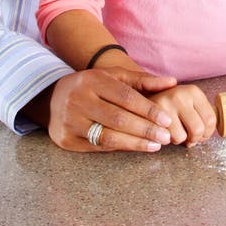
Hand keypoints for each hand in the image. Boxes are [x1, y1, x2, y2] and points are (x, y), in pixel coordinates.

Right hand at [28, 67, 176, 151]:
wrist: (53, 99)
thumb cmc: (92, 86)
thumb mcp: (113, 76)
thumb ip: (142, 80)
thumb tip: (173, 82)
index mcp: (92, 80)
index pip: (125, 96)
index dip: (148, 109)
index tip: (167, 119)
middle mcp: (78, 99)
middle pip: (118, 118)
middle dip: (145, 129)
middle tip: (166, 137)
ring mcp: (70, 121)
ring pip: (108, 136)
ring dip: (135, 143)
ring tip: (156, 145)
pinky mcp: (66, 140)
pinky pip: (97, 147)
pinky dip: (120, 148)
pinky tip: (137, 147)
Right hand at [151, 85, 216, 146]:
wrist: (144, 99)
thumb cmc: (171, 106)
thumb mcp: (189, 103)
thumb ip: (202, 113)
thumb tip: (218, 128)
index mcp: (194, 91)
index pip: (211, 120)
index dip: (207, 133)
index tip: (202, 135)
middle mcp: (181, 94)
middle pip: (198, 129)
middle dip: (195, 139)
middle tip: (190, 139)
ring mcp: (167, 103)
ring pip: (182, 137)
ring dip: (179, 140)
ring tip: (174, 131)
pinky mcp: (154, 115)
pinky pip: (167, 138)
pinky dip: (167, 140)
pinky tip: (165, 130)